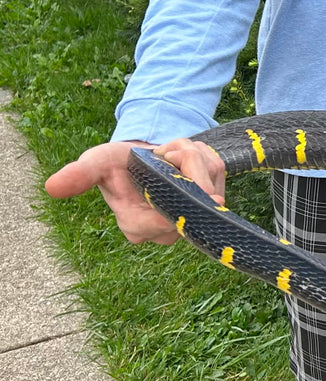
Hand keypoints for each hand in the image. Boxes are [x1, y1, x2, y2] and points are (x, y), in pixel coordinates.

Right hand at [45, 138, 225, 244]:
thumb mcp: (98, 163)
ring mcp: (191, 219)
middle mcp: (166, 232)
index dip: (171, 193)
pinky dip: (207, 158)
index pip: (160, 223)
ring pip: (209, 184)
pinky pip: (219, 177)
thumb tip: (52, 187)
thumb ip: (81, 174)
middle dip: (185, 162)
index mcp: (136, 227)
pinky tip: (189, 157)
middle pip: (192, 199)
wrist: (145, 158)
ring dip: (194, 157)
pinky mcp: (212, 204)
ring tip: (172, 152)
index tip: (168, 163)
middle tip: (167, 148)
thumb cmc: (119, 164)